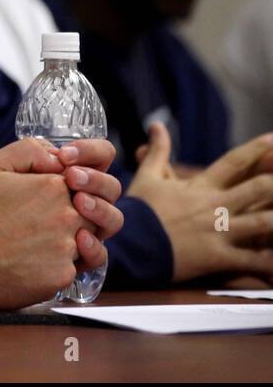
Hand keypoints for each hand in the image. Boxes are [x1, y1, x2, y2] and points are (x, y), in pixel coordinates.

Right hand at [0, 139, 117, 308]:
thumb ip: (31, 150)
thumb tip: (59, 156)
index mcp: (54, 186)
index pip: (88, 182)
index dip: (77, 186)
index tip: (57, 194)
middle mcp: (68, 216)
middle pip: (96, 213)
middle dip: (79, 215)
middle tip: (46, 220)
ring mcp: (67, 248)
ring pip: (90, 242)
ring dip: (74, 241)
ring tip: (41, 241)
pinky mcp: (61, 276)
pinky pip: (74, 269)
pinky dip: (58, 265)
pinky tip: (32, 261)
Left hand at [44, 140, 125, 270]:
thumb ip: (28, 152)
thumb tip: (59, 156)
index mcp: (61, 178)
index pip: (98, 158)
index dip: (92, 152)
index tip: (66, 156)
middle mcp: (74, 205)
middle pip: (110, 188)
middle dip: (96, 180)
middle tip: (71, 178)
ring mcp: (76, 234)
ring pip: (111, 220)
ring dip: (101, 208)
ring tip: (79, 202)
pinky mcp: (70, 262)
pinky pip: (97, 256)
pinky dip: (94, 247)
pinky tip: (79, 238)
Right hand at [127, 123, 272, 282]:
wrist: (127, 246)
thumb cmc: (138, 211)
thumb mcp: (146, 178)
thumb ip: (158, 151)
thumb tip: (157, 124)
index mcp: (200, 187)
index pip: (234, 162)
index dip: (257, 149)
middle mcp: (214, 206)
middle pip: (258, 188)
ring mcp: (218, 232)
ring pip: (263, 223)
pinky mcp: (218, 258)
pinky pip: (252, 260)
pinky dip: (269, 262)